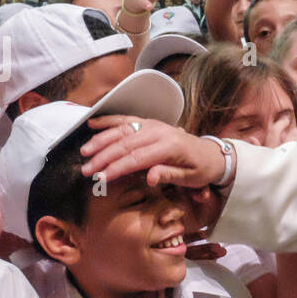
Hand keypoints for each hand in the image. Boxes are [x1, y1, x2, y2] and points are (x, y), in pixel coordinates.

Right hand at [80, 116, 226, 187]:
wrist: (212, 153)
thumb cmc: (201, 169)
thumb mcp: (190, 178)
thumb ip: (169, 175)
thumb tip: (150, 178)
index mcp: (170, 146)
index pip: (137, 158)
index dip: (117, 168)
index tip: (101, 178)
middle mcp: (160, 131)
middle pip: (125, 143)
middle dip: (103, 157)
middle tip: (86, 170)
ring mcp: (153, 125)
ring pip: (122, 130)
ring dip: (101, 140)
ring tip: (85, 152)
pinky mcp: (149, 123)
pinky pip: (126, 119)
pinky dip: (108, 121)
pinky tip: (92, 124)